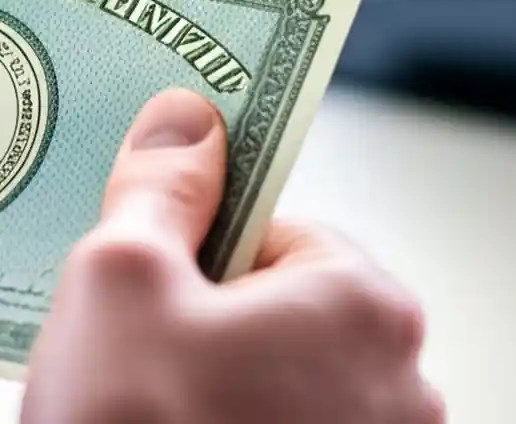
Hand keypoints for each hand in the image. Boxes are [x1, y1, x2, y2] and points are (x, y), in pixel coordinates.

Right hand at [21, 90, 443, 422]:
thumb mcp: (118, 279)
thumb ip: (158, 186)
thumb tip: (184, 120)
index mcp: (362, 304)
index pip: (276, 227)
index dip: (195, 245)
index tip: (148, 267)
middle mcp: (397, 383)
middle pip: (280, 305)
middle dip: (203, 318)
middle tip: (134, 348)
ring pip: (277, 376)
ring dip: (212, 378)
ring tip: (143, 404)